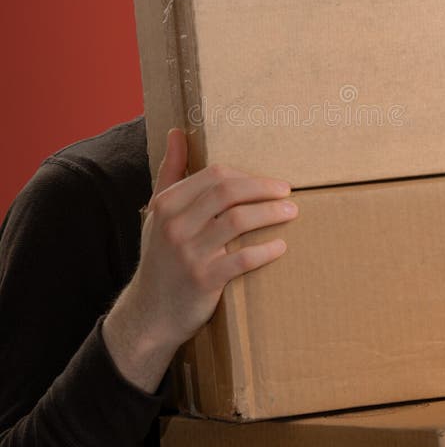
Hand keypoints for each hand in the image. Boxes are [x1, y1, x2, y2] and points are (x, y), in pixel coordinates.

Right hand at [102, 128, 296, 391]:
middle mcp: (174, 225)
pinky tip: (280, 247)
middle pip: (228, 192)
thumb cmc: (161, 258)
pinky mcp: (204, 280)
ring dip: (271, 214)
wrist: (150, 314)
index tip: (268, 182)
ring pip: (239, 221)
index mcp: (166, 204)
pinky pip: (243, 259)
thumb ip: (170, 172)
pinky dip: (266, 250)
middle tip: (286, 192)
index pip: (214, 175)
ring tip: (291, 213)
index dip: (246, 175)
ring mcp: (188, 253)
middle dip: (263, 188)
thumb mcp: (157, 213)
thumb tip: (177, 132)